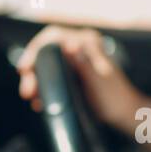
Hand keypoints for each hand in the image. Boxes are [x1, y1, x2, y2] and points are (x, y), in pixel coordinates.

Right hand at [17, 26, 144, 131]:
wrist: (125, 114)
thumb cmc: (116, 98)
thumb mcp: (99, 81)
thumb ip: (84, 63)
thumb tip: (70, 46)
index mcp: (87, 43)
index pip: (52, 37)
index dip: (35, 50)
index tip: (26, 67)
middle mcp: (80, 47)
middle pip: (45, 51)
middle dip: (33, 70)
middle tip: (27, 91)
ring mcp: (75, 60)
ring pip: (46, 64)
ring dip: (36, 80)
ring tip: (31, 98)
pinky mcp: (73, 73)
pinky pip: (52, 76)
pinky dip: (44, 87)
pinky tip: (40, 100)